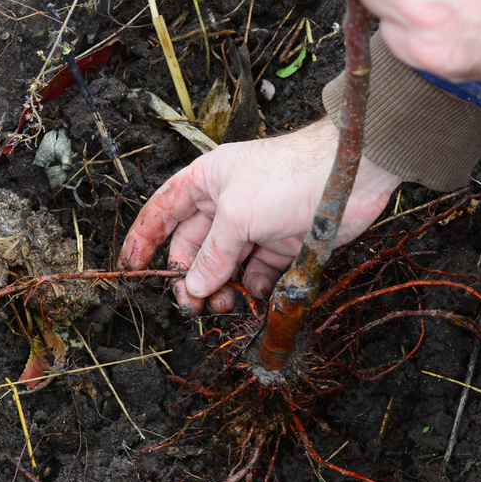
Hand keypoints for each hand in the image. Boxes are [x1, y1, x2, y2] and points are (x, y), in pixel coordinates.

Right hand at [119, 118, 400, 315]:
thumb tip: (194, 286)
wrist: (349, 175)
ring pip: (224, 264)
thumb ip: (212, 254)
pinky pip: (256, 272)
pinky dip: (250, 288)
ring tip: (221, 307)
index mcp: (206, 182)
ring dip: (218, 287)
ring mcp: (255, 224)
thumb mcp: (237, 216)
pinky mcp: (282, 243)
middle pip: (193, 246)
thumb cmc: (287, 177)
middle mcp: (227, 203)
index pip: (163, 211)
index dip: (143, 238)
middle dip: (188, 275)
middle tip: (190, 305)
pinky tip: (249, 298)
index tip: (131, 267)